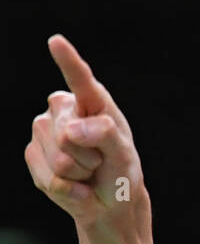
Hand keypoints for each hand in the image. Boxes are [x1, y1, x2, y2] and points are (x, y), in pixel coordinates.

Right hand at [24, 34, 145, 229]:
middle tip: (98, 162)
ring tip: (87, 172)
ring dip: (78, 175)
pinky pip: (49, 178)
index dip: (67, 61)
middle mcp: (62, 108)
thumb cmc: (120, 171)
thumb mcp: (123, 154)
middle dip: (88, 158)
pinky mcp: (32, 154)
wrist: (108, 201)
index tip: (56, 41)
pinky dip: (66, 190)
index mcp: (91, 100)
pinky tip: (75, 185)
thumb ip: (104, 135)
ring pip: (59, 160)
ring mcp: (42, 129)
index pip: (79, 79)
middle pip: (68, 137)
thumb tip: (70, 131)